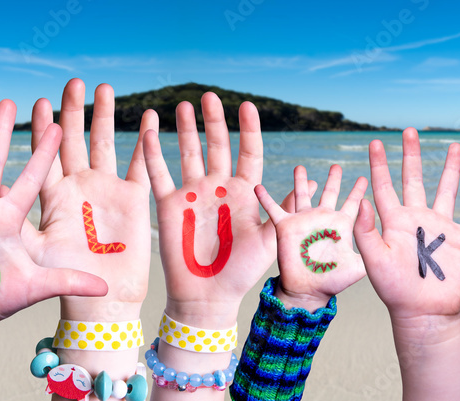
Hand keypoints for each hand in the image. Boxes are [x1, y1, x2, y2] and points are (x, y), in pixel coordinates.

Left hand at [24, 78, 155, 321]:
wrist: (100, 307)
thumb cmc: (64, 284)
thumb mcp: (36, 258)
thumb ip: (18, 228)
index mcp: (52, 198)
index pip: (45, 157)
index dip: (44, 131)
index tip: (38, 103)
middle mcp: (78, 189)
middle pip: (75, 142)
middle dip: (74, 111)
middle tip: (72, 82)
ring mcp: (105, 191)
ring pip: (104, 145)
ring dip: (104, 116)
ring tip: (103, 87)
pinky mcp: (133, 200)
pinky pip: (141, 166)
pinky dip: (146, 143)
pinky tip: (149, 118)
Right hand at [143, 92, 276, 327]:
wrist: (207, 296)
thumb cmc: (242, 272)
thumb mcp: (270, 240)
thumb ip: (285, 210)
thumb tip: (309, 183)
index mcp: (244, 193)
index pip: (248, 152)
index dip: (247, 129)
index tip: (246, 105)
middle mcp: (218, 188)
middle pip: (216, 145)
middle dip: (213, 120)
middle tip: (209, 96)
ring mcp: (192, 194)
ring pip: (187, 152)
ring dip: (185, 129)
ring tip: (182, 105)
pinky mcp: (168, 204)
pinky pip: (158, 173)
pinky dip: (152, 151)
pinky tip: (150, 129)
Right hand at [255, 165, 368, 311]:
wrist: (308, 289)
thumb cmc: (334, 281)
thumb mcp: (359, 265)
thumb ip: (368, 248)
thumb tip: (377, 228)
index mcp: (341, 225)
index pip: (352, 203)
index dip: (357, 190)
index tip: (364, 177)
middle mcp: (323, 219)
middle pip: (329, 193)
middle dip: (332, 179)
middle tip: (336, 165)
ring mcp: (304, 221)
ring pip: (302, 194)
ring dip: (300, 181)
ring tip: (300, 167)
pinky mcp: (286, 227)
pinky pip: (274, 209)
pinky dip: (265, 198)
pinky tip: (258, 186)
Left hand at [353, 128, 459, 319]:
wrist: (423, 312)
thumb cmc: (394, 290)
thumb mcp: (374, 260)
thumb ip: (365, 230)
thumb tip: (363, 201)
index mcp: (393, 222)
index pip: (384, 187)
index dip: (379, 165)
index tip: (375, 142)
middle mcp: (416, 219)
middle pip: (413, 179)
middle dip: (411, 155)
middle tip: (409, 130)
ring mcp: (440, 228)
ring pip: (447, 190)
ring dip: (450, 168)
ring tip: (454, 145)